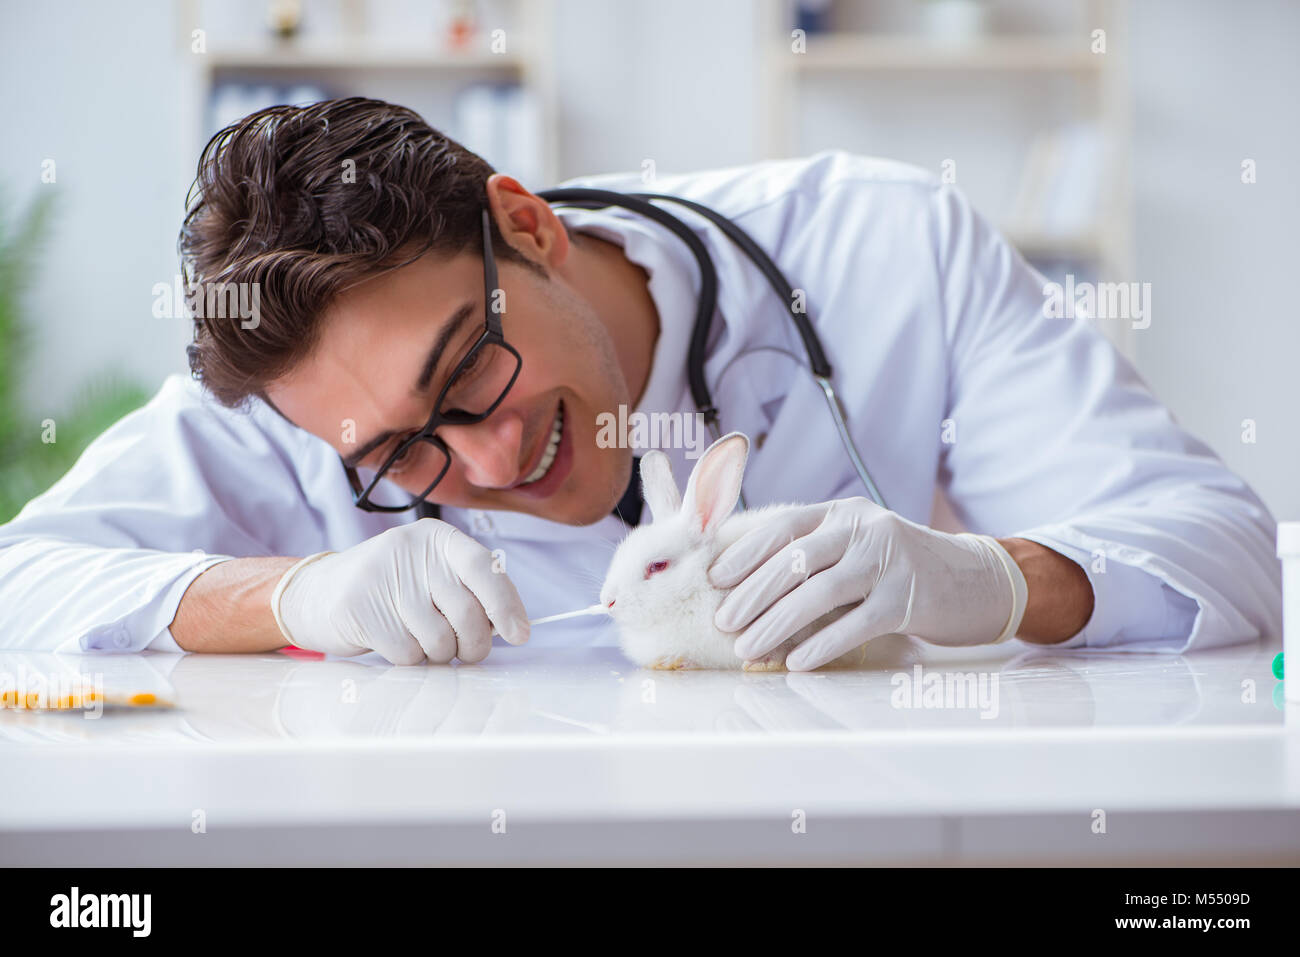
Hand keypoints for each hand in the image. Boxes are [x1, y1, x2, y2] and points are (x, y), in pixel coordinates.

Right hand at [270, 518, 530, 664]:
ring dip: (438, 654)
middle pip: (467, 613)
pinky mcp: (358, 609)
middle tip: (465, 651)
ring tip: (422, 640)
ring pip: (438, 640)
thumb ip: (469, 591)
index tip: (520, 634)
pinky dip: (409, 658)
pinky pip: (407, 653)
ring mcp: (381, 577)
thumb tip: (514, 627)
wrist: (317, 593)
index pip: (484, 568)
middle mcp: (411, 550)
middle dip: (474, 645)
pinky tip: (394, 641)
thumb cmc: (391, 590)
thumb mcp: (431, 574)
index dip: (506, 605)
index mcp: (436, 537)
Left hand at [706, 497, 1027, 669]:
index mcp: (844, 512)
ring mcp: (888, 562)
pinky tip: (796, 661)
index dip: (745, 553)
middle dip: (752, 594)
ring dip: (776, 623)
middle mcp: (864, 529)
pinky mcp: (908, 599)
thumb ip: (815, 555)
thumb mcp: (858, 546)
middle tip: (724, 623)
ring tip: (748, 648)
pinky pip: (855, 624)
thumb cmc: (901, 569)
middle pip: (795, 560)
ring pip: (819, 592)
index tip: (715, 580)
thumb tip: (747, 589)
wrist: (977, 580)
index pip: (784, 526)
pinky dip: (821, 644)